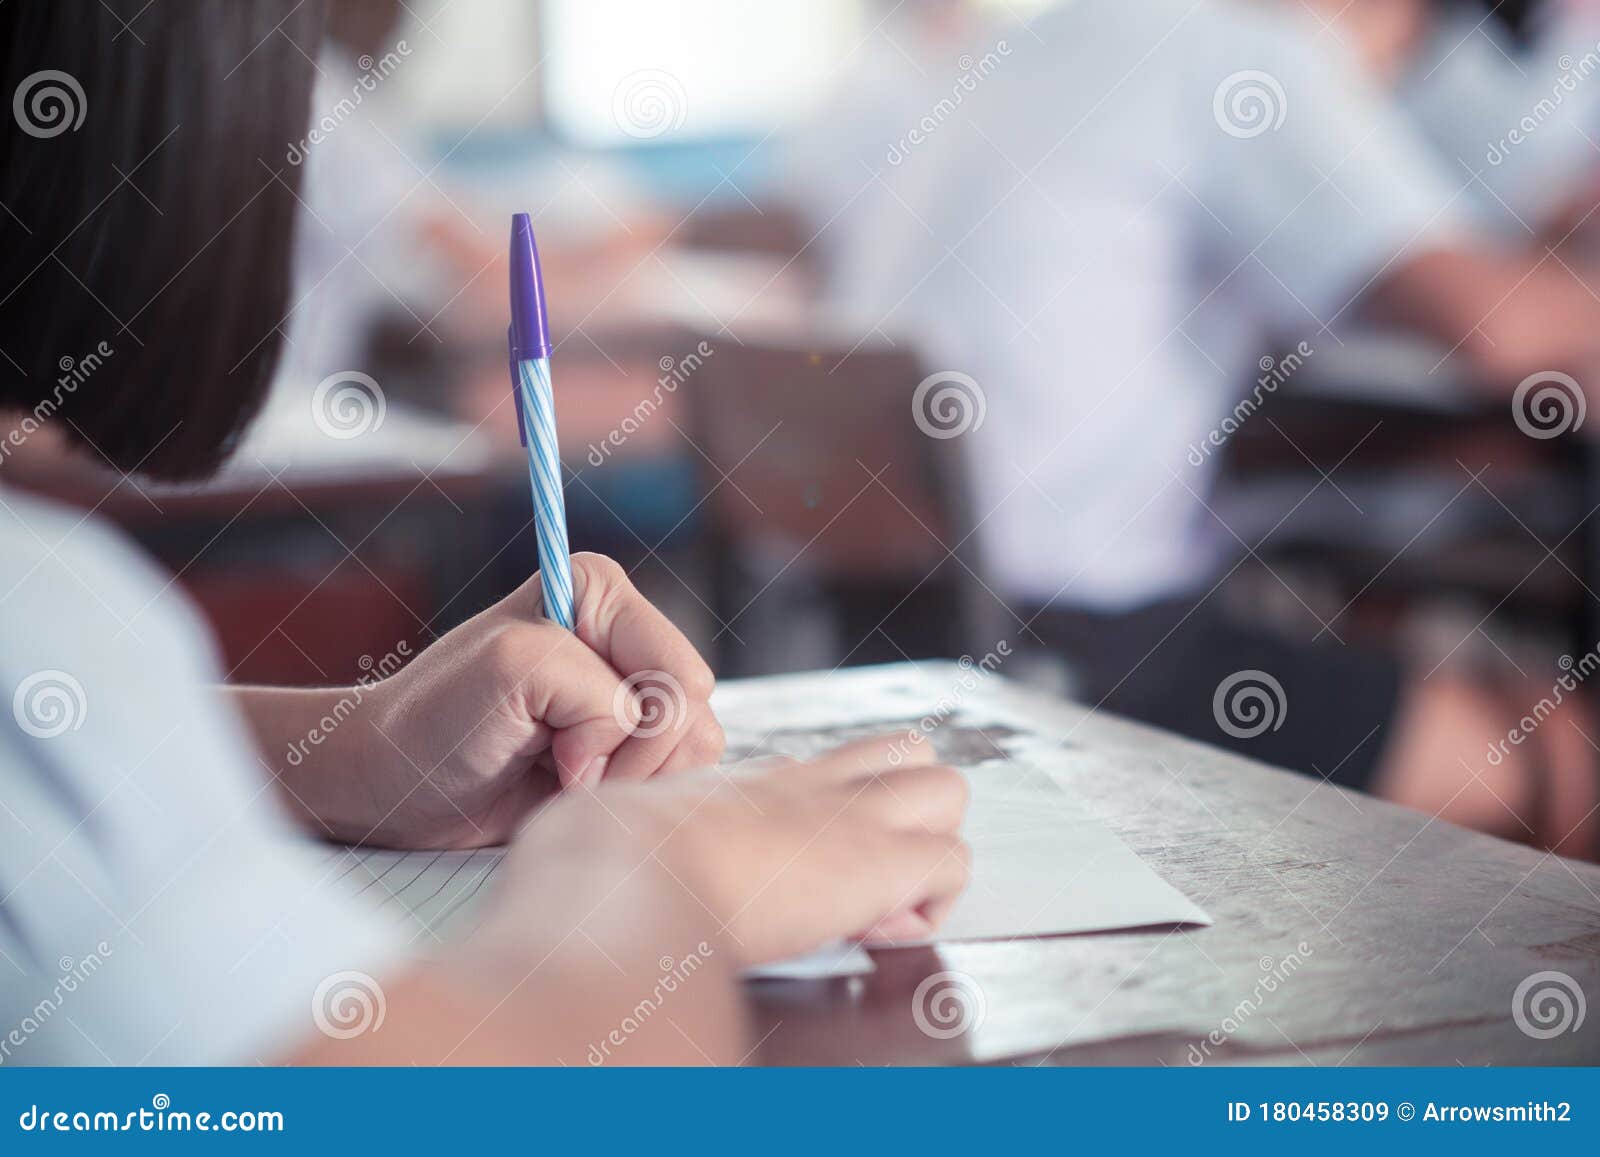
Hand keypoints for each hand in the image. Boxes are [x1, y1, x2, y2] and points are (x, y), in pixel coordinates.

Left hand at [350, 553, 723, 846]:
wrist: (399, 785)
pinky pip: (674, 780)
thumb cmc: (436, 722)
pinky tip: (571, 790)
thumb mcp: (510, 671)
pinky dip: (624, 798)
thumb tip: (627, 743)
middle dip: (628, 759)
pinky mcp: (631, 744)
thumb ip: (597, 692)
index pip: (677, 676)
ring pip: (693, 753)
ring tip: (560, 779)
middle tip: (555, 767)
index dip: (620, 724)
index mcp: (598, 590)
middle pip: (692, 716)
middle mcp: (624, 632)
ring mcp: (632, 691)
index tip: (546, 738)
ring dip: (626, 783)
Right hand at [484, 736, 972, 966]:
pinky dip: (931, 906)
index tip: (798, 880)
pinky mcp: (875, 861)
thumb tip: (598, 869)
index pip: (826, 774)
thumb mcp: (616, 832)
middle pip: (906, 754)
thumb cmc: (597, 868)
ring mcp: (847, 817)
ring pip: (948, 789)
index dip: (837, 820)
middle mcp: (806, 789)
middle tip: (865, 878)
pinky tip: (875, 934)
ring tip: (882, 905)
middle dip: (908, 814)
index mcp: (748, 789)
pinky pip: (952, 864)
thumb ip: (638, 838)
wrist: (620, 879)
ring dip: (931, 850)